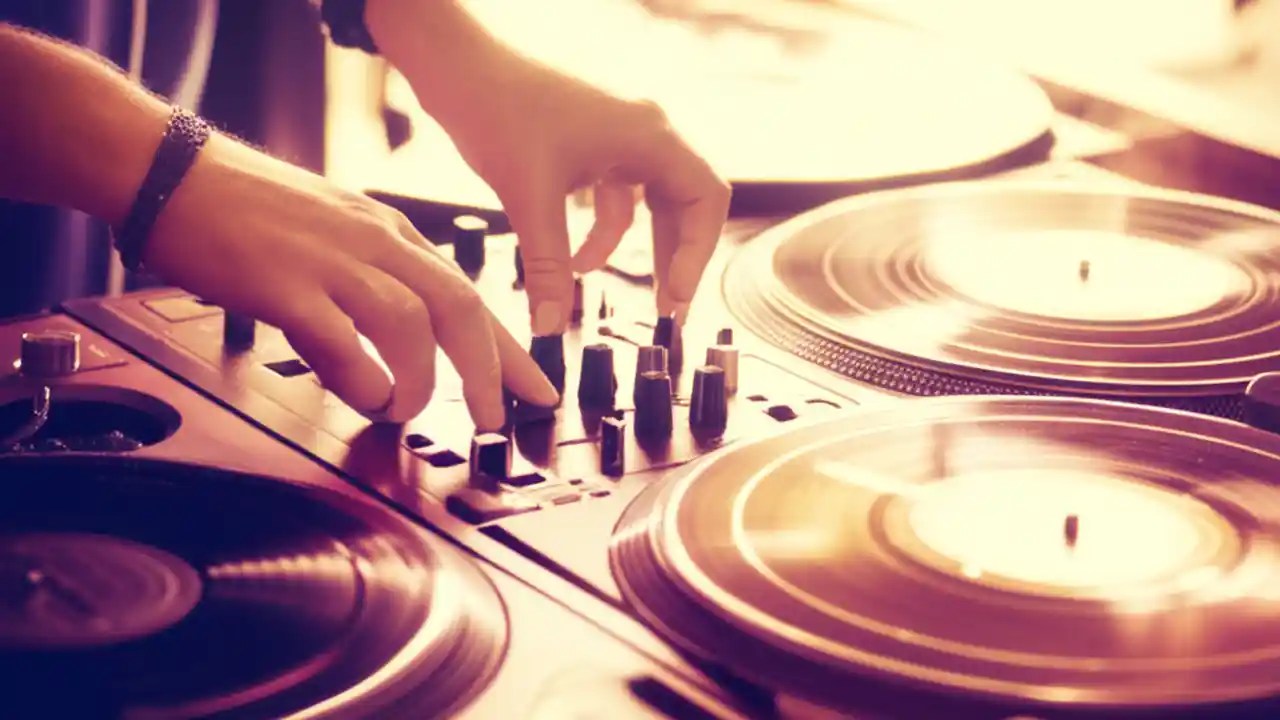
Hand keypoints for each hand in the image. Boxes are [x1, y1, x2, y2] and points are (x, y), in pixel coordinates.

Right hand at [143, 134, 559, 427]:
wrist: (167, 170)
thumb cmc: (243, 206)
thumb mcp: (332, 237)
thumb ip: (368, 287)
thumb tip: (391, 352)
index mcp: (389, 234)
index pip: (470, 294)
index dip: (511, 348)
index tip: (536, 387)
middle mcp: (373, 243)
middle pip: (459, 307)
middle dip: (488, 370)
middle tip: (493, 419)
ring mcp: (330, 260)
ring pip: (412, 322)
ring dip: (419, 379)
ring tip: (405, 409)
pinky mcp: (283, 282)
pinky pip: (340, 337)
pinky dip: (361, 376)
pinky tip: (363, 395)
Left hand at [448, 67, 731, 334]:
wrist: (459, 70)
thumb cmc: (498, 111)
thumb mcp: (528, 199)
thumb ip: (547, 267)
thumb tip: (550, 327)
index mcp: (648, 135)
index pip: (706, 198)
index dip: (698, 252)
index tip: (675, 297)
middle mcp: (644, 133)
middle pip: (686, 204)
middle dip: (676, 258)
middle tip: (669, 311)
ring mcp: (620, 138)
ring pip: (653, 203)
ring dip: (645, 250)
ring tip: (642, 298)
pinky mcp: (594, 145)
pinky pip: (618, 198)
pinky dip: (604, 233)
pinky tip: (578, 265)